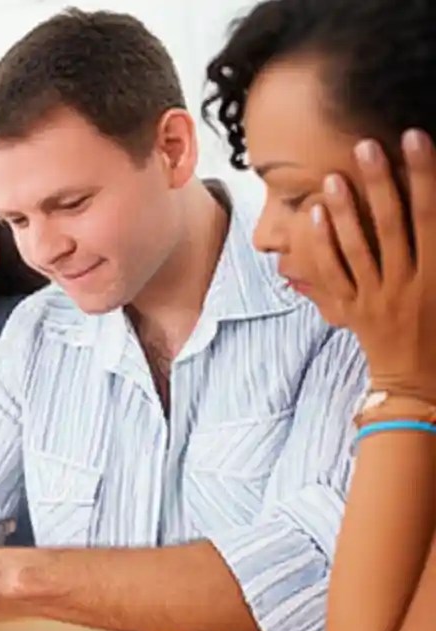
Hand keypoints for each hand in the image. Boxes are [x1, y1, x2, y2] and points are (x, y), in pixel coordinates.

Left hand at [312, 129, 435, 400]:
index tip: (416, 139)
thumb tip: (434, 205)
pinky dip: (323, 244)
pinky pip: (333, 274)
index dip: (426, 177)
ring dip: (346, 209)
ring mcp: (377, 298)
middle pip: (393, 224)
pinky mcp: (353, 311)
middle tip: (367, 144)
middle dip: (382, 182)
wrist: (419, 384)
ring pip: (358, 247)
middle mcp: (410, 284)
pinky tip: (315, 216)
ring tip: (336, 175)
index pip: (433, 217)